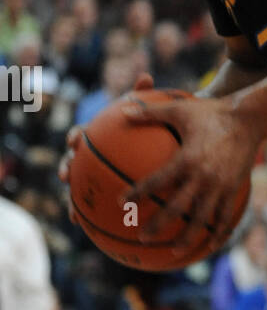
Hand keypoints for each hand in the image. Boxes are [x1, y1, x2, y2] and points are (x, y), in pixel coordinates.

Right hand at [60, 73, 154, 223]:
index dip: (76, 137)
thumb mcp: (150, 110)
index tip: (75, 141)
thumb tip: (145, 75)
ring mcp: (96, 175)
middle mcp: (92, 156)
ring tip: (73, 213)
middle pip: (73, 161)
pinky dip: (98, 221)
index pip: (82, 133)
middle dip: (66, 167)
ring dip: (73, 201)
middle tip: (65, 174)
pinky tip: (98, 234)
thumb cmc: (153, 126)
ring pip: (80, 188)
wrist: (158, 144)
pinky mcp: (105, 194)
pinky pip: (99, 209)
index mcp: (98, 136)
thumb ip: (144, 96)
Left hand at [123, 93, 259, 247]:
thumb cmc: (212, 112)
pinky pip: (226, 217)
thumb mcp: (180, 108)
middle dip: (159, 225)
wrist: (250, 119)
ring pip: (203, 219)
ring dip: (189, 239)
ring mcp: (221, 186)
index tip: (122, 203)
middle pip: (178, 208)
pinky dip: (219, 234)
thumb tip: (122, 110)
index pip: (157, 181)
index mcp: (187, 159)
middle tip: (142, 237)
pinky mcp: (234, 190)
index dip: (139, 193)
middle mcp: (203, 177)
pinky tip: (211, 246)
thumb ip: (150, 112)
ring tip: (175, 252)